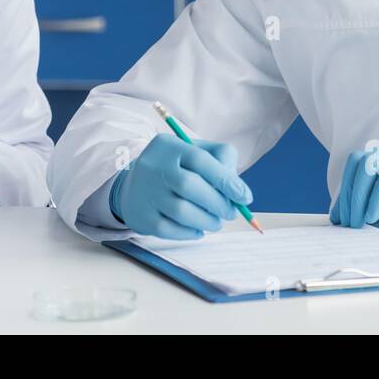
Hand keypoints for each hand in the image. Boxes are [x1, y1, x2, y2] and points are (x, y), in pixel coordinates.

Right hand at [109, 135, 251, 239]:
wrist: (133, 186)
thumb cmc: (175, 169)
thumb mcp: (195, 152)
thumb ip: (222, 161)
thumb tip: (238, 190)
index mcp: (169, 146)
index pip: (200, 160)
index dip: (226, 179)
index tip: (244, 197)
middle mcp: (153, 166)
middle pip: (189, 185)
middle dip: (217, 203)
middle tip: (230, 213)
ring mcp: (145, 192)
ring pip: (181, 211)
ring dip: (207, 221)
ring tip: (216, 222)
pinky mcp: (141, 216)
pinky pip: (170, 230)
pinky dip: (190, 233)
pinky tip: (198, 229)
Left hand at [330, 140, 378, 226]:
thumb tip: (365, 216)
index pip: (360, 167)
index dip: (346, 191)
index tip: (340, 217)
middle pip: (358, 163)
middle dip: (346, 194)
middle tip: (344, 223)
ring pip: (368, 166)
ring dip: (356, 195)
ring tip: (356, 222)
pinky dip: (375, 196)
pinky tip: (371, 217)